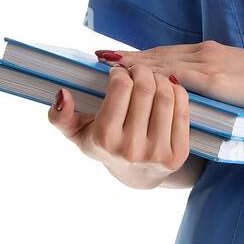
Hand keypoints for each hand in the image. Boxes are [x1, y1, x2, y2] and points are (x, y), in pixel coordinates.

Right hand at [48, 62, 190, 189]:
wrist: (135, 174)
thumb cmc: (103, 145)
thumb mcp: (76, 133)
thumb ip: (61, 116)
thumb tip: (62, 94)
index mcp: (104, 140)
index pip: (121, 88)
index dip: (122, 72)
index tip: (119, 71)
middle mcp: (130, 149)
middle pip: (145, 89)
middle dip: (142, 71)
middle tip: (138, 70)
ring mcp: (156, 153)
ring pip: (166, 97)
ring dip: (161, 79)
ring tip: (152, 78)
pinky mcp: (177, 155)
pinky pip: (183, 111)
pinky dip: (178, 92)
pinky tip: (168, 88)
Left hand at [94, 40, 243, 117]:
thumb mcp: (238, 77)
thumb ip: (215, 80)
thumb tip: (196, 90)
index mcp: (210, 54)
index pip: (168, 54)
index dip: (142, 56)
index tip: (120, 58)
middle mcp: (205, 54)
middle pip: (160, 54)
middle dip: (131, 57)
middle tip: (103, 58)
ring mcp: (209, 65)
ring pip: (164, 62)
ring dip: (136, 65)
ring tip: (111, 66)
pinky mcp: (215, 79)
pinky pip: (178, 76)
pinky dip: (155, 76)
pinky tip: (140, 78)